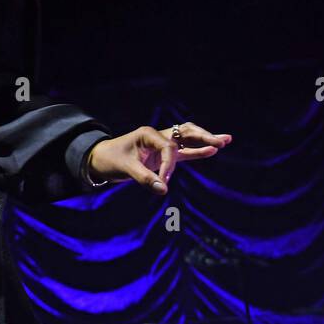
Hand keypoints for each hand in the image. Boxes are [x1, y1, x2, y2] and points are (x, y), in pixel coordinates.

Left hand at [86, 122, 230, 195]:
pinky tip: (213, 151)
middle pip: (186, 133)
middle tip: (222, 142)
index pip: (168, 148)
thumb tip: (162, 191)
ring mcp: (161, 144)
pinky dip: (197, 152)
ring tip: (225, 140)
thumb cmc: (109, 160)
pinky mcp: (162, 154)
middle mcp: (157, 136)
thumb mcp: (124, 169)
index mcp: (148, 134)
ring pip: (187, 140)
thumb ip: (144, 178)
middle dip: (204, 137)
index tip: (163, 181)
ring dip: (205, 141)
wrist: (98, 160)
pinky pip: (183, 152)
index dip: (169, 166)